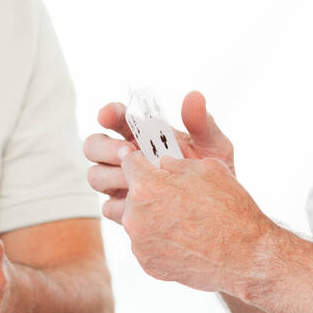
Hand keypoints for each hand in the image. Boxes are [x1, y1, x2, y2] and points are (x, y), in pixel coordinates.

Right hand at [82, 90, 235, 210]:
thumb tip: (194, 96)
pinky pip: (107, 207)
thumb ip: (202, 123)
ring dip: (112, 177)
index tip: (106, 115)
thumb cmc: (213, 175)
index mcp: (145, 134)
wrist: (219, 217)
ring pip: (95, 175)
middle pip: (93, 145)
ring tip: (140, 183)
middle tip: (127, 154)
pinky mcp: (122, 209)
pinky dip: (122, 206)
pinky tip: (144, 208)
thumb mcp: (214, 147)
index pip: (117, 117)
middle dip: (106, 148)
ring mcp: (120, 182)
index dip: (108, 113)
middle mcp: (126, 155)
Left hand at [113, 144, 275, 294]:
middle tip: (175, 195)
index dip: (139, 159)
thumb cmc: (230, 211)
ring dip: (154, 216)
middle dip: (149, 191)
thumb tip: (162, 164)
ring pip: (138, 220)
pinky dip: (160, 240)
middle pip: (132, 194)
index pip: (129, 162)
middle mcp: (135, 216)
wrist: (245, 256)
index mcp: (146, 186)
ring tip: (184, 220)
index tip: (143, 161)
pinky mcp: (147, 264)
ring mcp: (140, 243)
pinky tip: (185, 239)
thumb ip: (175, 163)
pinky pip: (147, 243)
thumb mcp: (207, 168)